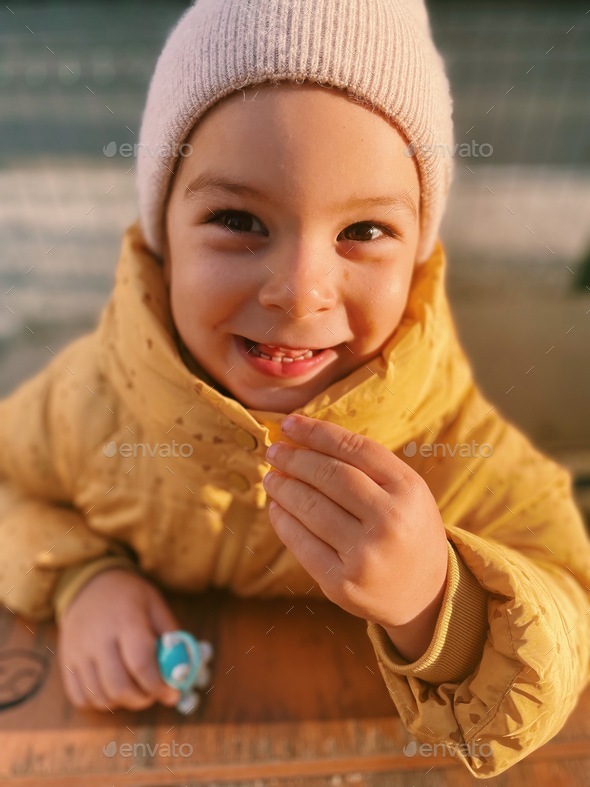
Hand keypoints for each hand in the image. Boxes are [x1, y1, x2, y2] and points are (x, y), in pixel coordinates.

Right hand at [58, 568, 181, 711]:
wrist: (89, 585)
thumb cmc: (128, 595)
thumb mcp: (155, 604)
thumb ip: (171, 634)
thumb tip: (184, 668)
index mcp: (125, 621)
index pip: (141, 664)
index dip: (159, 685)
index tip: (173, 695)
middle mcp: (98, 639)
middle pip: (119, 687)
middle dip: (142, 699)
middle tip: (154, 693)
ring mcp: (79, 652)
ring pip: (100, 697)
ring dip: (123, 702)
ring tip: (135, 690)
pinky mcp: (66, 662)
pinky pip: (80, 698)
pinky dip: (99, 702)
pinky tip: (112, 690)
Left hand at [263, 414, 448, 660]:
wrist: (427, 595)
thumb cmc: (408, 530)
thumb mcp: (405, 492)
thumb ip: (365, 466)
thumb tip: (304, 440)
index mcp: (409, 490)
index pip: (354, 449)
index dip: (317, 432)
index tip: (290, 423)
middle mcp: (389, 520)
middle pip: (329, 475)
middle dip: (295, 459)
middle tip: (275, 451)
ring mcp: (365, 555)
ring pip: (310, 507)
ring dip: (283, 487)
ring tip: (272, 477)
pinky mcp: (342, 584)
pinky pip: (302, 543)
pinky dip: (283, 521)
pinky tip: (276, 507)